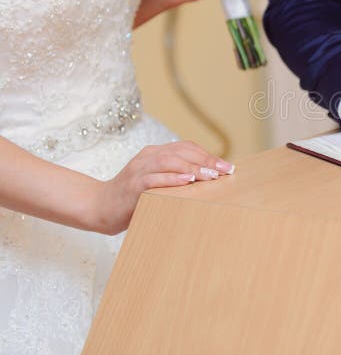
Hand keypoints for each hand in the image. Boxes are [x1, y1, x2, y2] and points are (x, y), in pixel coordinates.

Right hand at [93, 141, 233, 234]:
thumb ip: (175, 176)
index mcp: (154, 153)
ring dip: (193, 168)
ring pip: (169, 162)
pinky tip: (188, 181)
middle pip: (181, 152)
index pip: (185, 147)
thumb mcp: (156, 182)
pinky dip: (172, 179)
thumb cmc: (133, 197)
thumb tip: (208, 180)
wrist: (99, 207)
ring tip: (211, 175)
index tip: (227, 166)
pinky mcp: (133, 186)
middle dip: (206, 160)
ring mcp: (139, 170)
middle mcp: (147, 157)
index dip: (207, 155)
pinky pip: (154, 179)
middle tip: (225, 170)